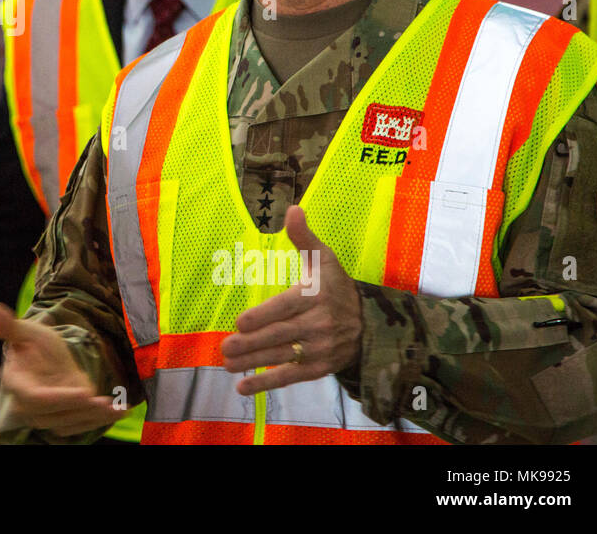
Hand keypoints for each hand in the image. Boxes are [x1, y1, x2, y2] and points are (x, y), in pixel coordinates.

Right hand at [0, 302, 124, 435]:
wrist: (44, 357)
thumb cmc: (33, 343)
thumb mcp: (26, 331)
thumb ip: (8, 325)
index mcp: (15, 382)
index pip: (35, 398)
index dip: (59, 398)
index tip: (85, 391)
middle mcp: (26, 405)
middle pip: (53, 416)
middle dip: (81, 410)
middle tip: (105, 401)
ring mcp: (44, 415)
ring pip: (68, 424)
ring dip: (93, 417)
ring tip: (117, 407)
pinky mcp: (61, 420)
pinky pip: (79, 427)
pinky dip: (99, 420)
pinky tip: (120, 410)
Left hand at [220, 206, 362, 394]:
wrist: (370, 324)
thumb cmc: (336, 286)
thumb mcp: (324, 259)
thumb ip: (303, 237)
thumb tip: (292, 208)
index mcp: (316, 296)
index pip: (286, 307)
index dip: (263, 316)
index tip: (240, 322)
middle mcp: (318, 324)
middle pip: (280, 335)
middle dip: (252, 344)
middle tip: (226, 347)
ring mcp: (319, 349)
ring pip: (282, 357)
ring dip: (253, 364)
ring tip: (227, 364)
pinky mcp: (318, 368)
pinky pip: (290, 376)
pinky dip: (266, 384)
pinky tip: (242, 388)